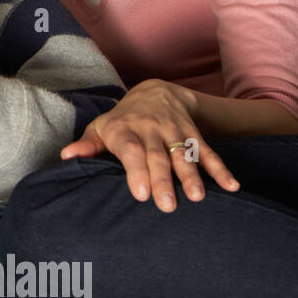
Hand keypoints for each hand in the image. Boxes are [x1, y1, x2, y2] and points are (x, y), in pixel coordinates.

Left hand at [60, 78, 239, 211]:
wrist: (156, 91)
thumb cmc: (122, 119)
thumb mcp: (101, 127)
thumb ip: (87, 145)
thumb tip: (66, 157)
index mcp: (125, 130)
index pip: (131, 150)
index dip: (136, 171)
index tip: (140, 194)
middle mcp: (151, 129)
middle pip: (158, 156)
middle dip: (163, 180)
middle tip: (168, 206)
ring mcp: (174, 131)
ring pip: (183, 154)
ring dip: (192, 175)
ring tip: (198, 196)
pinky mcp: (193, 134)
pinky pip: (208, 151)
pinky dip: (221, 168)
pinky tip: (232, 186)